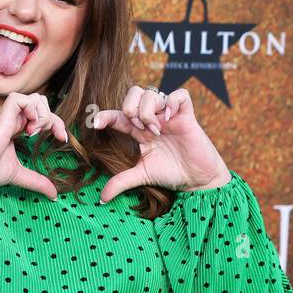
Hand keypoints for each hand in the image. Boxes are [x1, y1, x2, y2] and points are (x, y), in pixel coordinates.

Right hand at [0, 90, 69, 210]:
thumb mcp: (18, 175)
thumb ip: (36, 181)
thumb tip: (54, 194)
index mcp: (14, 127)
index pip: (40, 114)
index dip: (55, 123)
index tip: (61, 139)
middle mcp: (11, 119)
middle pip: (39, 100)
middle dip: (52, 116)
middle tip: (53, 136)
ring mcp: (5, 117)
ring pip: (32, 97)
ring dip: (42, 114)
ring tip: (35, 134)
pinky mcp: (0, 119)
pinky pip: (19, 99)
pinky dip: (31, 110)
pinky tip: (29, 130)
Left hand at [92, 85, 230, 203]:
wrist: (197, 180)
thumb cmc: (170, 174)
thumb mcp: (142, 177)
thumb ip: (120, 182)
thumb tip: (101, 199)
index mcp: (138, 131)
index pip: (118, 114)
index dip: (105, 115)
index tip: (96, 124)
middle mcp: (152, 119)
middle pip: (134, 93)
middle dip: (130, 108)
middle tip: (138, 128)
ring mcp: (169, 116)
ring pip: (152, 93)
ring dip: (148, 111)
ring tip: (156, 130)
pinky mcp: (187, 116)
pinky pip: (180, 95)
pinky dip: (172, 102)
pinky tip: (170, 117)